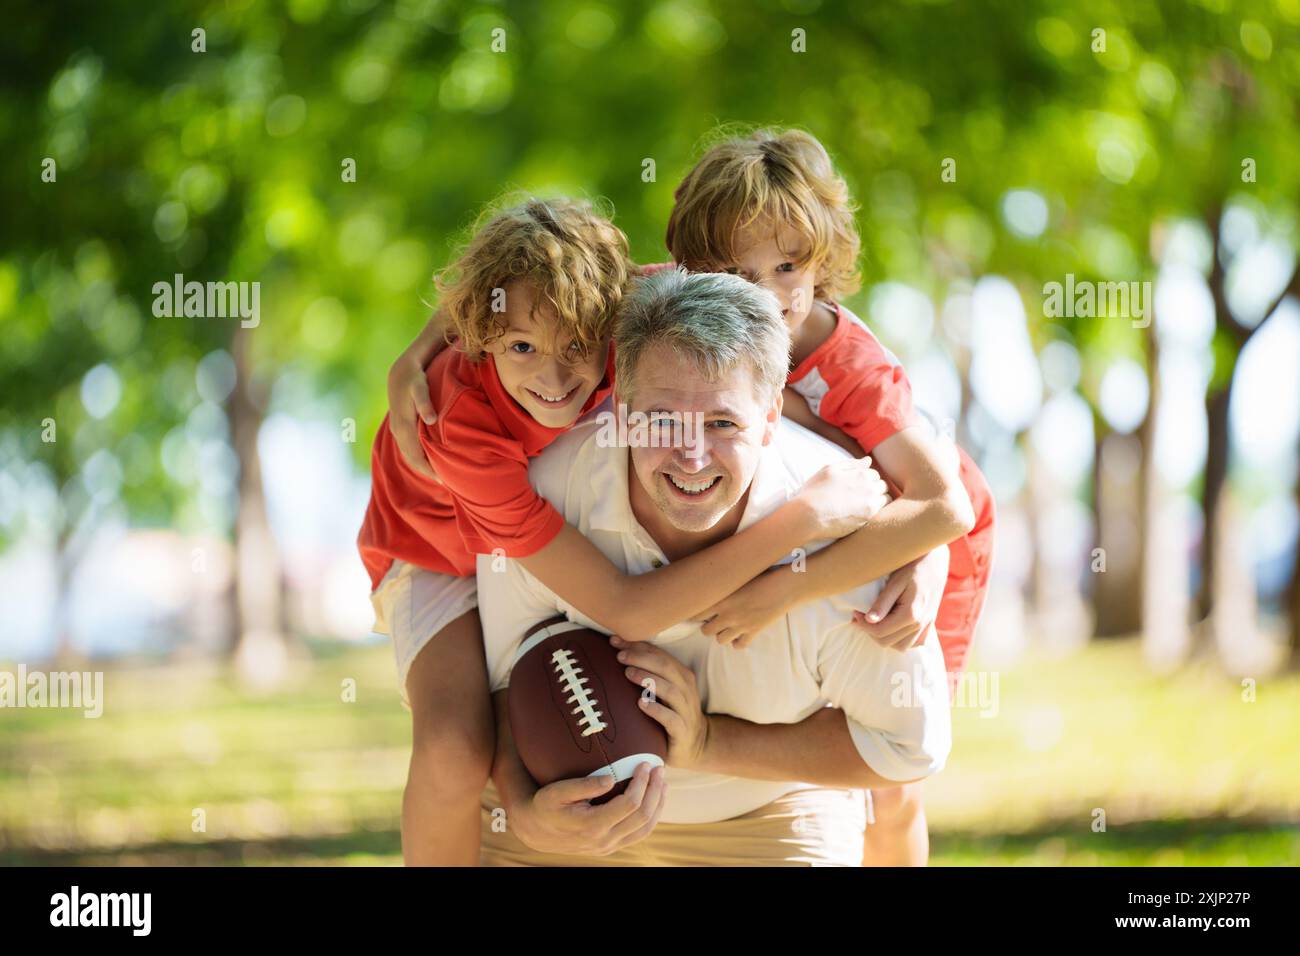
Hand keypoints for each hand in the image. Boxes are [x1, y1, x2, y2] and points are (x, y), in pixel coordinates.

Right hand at [511, 762, 666, 855]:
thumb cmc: (545, 805)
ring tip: (662, 783)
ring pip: (644, 829)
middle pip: (642, 817)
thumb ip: (584, 785)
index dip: (641, 783)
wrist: (536, 831)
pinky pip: (638, 834)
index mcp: (592, 825)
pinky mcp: (610, 847)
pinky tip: (653, 799)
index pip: (629, 805)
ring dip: (658, 805)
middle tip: (659, 768)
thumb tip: (611, 778)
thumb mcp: (557, 791)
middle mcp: (604, 840)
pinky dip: (651, 816)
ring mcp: (608, 846)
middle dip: (655, 791)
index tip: (645, 764)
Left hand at [610, 636, 709, 770]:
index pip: (660, 654)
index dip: (638, 646)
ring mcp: (686, 710)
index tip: (614, 641)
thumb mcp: (664, 690)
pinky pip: (671, 719)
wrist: (696, 744)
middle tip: (620, 656)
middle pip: (666, 667)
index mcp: (681, 675)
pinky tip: (641, 703)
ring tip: (628, 673)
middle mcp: (686, 689)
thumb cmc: (672, 712)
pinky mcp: (682, 731)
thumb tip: (618, 652)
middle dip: (642, 658)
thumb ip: (648, 673)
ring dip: (648, 679)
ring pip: (670, 690)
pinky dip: (656, 710)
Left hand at [698, 565, 793, 647]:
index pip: (696, 613)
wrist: (783, 587)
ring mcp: (740, 626)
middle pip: (706, 631)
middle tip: (715, 620)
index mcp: (721, 600)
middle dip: (709, 626)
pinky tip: (740, 633)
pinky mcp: (753, 633)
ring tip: (728, 626)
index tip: (700, 612)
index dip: (696, 614)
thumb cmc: (761, 577)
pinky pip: (738, 645)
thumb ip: (723, 588)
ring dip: (722, 634)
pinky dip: (738, 642)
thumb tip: (711, 589)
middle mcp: (728, 615)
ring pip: (720, 640)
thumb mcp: (738, 579)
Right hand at [795, 457, 889, 539]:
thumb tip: (868, 460)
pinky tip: (863, 513)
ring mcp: (871, 502)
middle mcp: (869, 486)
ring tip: (862, 505)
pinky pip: (882, 511)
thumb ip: (852, 464)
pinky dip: (876, 510)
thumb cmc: (815, 491)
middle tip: (858, 496)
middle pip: (882, 485)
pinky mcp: (869, 516)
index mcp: (861, 473)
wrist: (809, 515)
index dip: (865, 480)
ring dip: (877, 499)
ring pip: (885, 498)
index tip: (855, 487)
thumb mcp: (830, 470)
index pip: (874, 474)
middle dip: (874, 488)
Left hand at [852, 545, 948, 649]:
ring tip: (874, 622)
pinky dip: (901, 639)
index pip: (880, 631)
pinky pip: (914, 643)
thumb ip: (883, 603)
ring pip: (901, 647)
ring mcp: (926, 625)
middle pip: (888, 642)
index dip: (863, 625)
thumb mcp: (895, 582)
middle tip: (860, 616)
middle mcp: (920, 624)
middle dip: (870, 632)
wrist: (935, 560)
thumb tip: (869, 620)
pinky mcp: (929, 624)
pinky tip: (892, 626)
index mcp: (911, 614)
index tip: (854, 612)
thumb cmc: (913, 566)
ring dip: (884, 638)